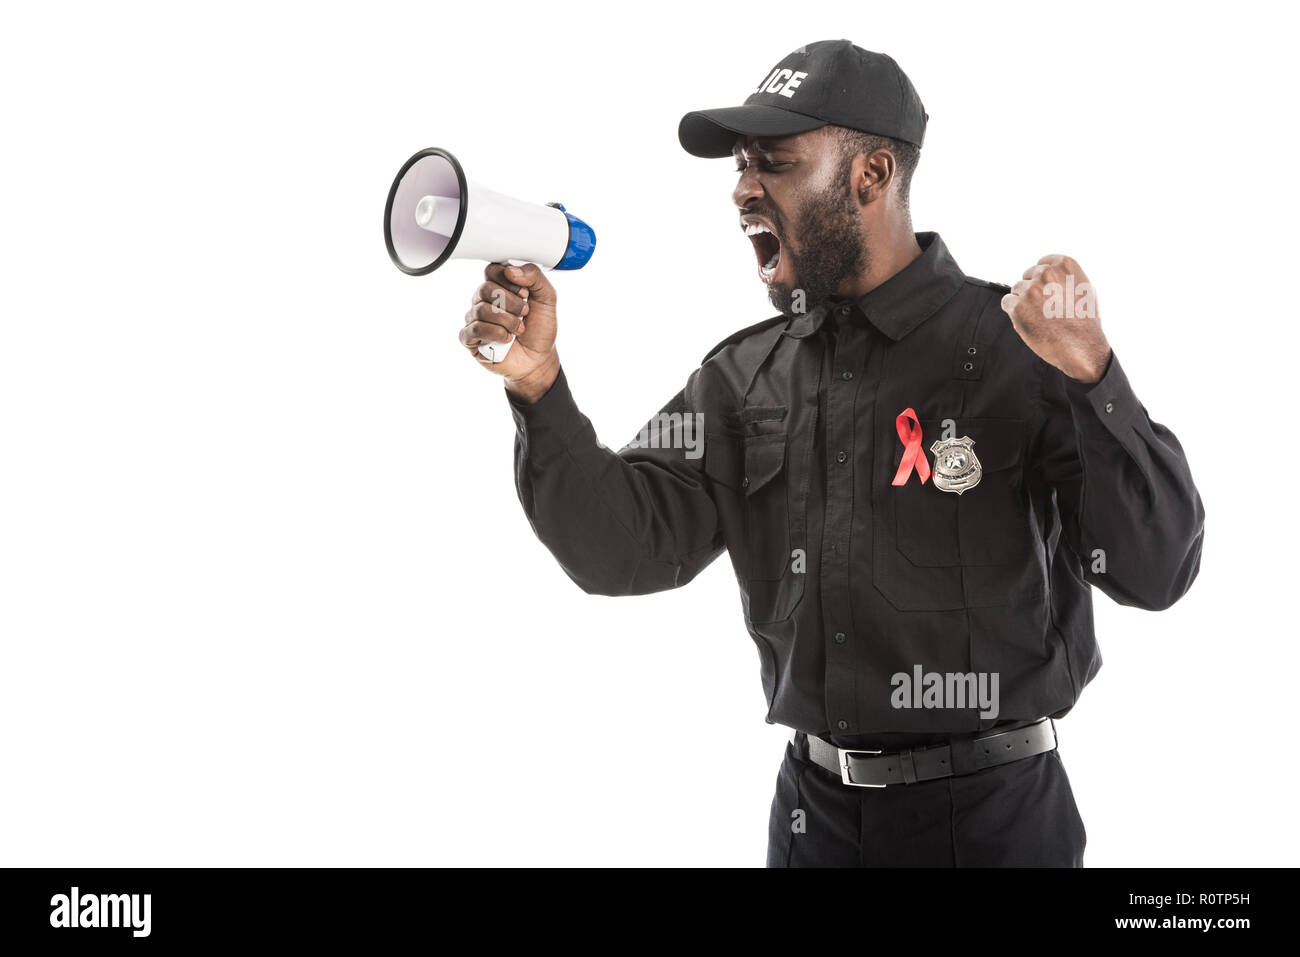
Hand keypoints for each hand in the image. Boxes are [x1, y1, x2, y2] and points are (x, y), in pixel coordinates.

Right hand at [460, 262, 560, 401]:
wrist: (539, 359)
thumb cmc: (540, 329)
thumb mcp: (547, 298)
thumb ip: (535, 277)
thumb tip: (511, 270)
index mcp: (499, 287)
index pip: (492, 270)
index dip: (508, 280)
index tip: (525, 293)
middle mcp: (484, 301)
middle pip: (485, 289)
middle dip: (511, 303)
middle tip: (524, 313)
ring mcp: (475, 320)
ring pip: (481, 310)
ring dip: (506, 321)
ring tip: (519, 329)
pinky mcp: (470, 339)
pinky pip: (474, 329)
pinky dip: (494, 333)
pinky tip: (506, 339)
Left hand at [1000, 254, 1111, 382]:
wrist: (1081, 347)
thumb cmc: (1085, 321)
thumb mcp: (1084, 288)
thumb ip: (1064, 276)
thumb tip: (1047, 272)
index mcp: (1064, 265)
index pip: (1042, 262)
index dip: (1042, 279)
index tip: (1047, 290)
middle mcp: (1046, 273)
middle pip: (1027, 276)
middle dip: (1033, 290)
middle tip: (1046, 308)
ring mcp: (1031, 290)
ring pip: (1017, 289)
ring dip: (1024, 302)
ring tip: (1041, 317)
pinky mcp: (1018, 307)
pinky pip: (1007, 302)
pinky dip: (1014, 312)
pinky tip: (1029, 321)